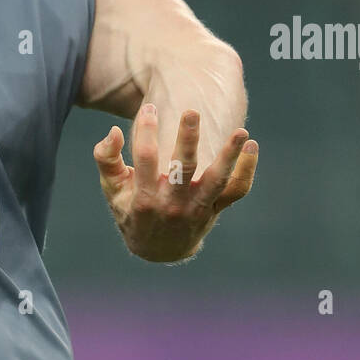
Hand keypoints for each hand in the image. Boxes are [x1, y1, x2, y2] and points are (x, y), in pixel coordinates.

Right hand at [93, 104, 258, 262]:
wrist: (158, 250)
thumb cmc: (131, 211)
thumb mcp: (112, 190)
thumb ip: (107, 159)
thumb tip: (114, 132)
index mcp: (144, 198)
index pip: (145, 159)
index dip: (146, 132)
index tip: (148, 109)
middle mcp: (172, 204)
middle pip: (183, 168)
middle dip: (187, 140)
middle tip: (191, 112)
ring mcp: (197, 208)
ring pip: (216, 180)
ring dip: (230, 156)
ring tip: (242, 132)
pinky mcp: (214, 209)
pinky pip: (236, 190)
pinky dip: (246, 170)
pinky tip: (252, 146)